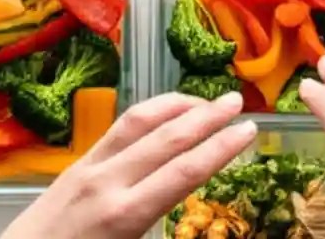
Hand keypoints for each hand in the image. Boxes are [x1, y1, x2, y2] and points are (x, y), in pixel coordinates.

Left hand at [1, 92, 256, 238]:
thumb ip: (157, 225)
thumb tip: (188, 198)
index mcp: (125, 214)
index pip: (185, 171)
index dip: (222, 147)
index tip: (250, 129)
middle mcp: (108, 183)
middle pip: (167, 138)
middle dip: (206, 116)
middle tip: (237, 100)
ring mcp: (88, 168)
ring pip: (138, 123)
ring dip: (176, 106)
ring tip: (205, 98)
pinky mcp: (75, 165)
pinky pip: (116, 129)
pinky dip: (147, 114)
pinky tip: (162, 113)